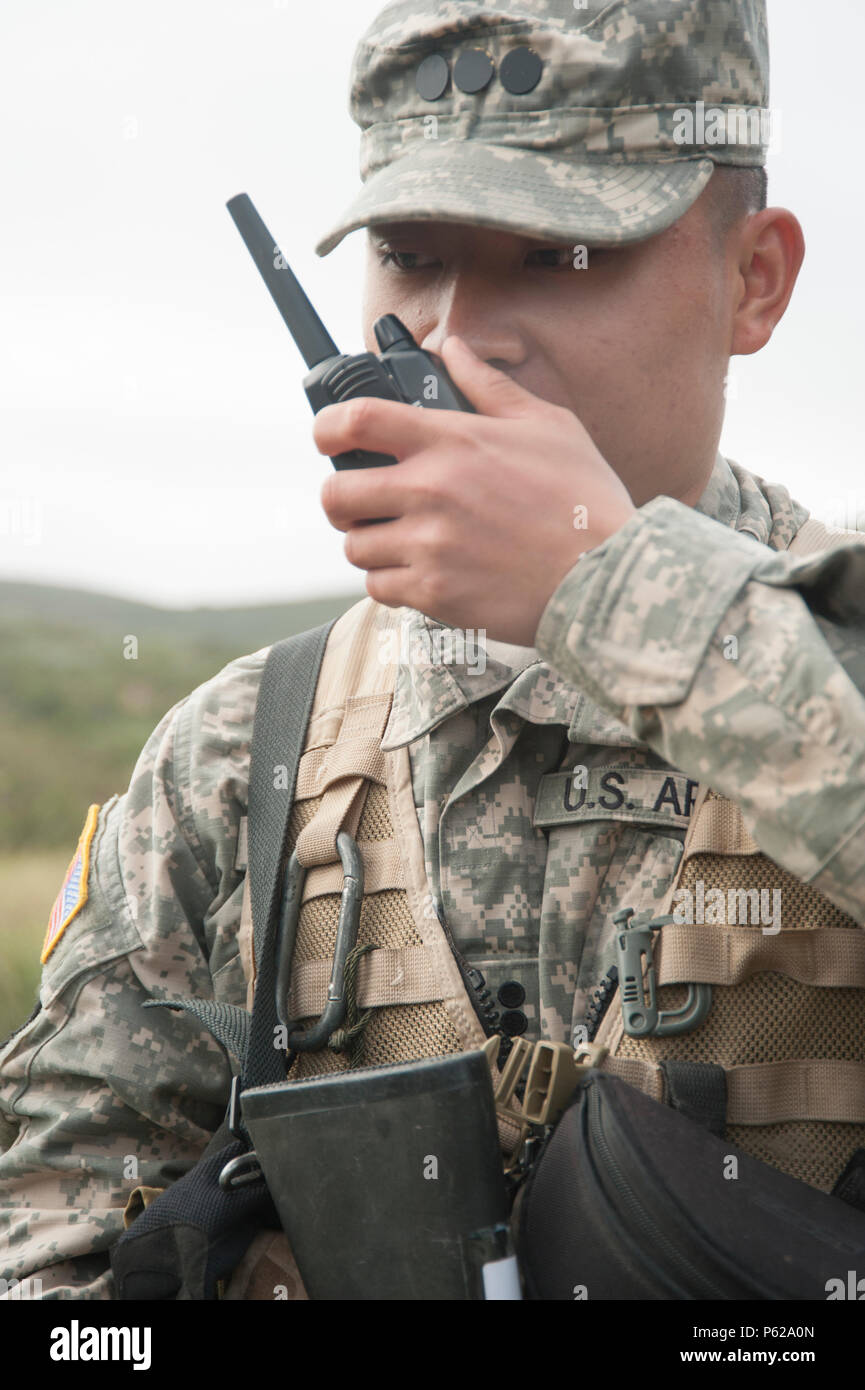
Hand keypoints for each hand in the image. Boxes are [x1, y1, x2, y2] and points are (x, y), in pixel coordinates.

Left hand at [314, 336, 636, 644]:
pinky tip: (421, 572)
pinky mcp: (434, 593)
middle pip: (336, 492)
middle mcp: (431, 491)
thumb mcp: (546, 425)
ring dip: (370, 542)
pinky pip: (379, 588)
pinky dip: (391, 582)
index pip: (357, 419)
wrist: (607, 577)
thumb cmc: (584, 499)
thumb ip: (487, 386)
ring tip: (401, 539)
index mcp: (452, 441)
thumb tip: (453, 348)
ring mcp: (429, 545)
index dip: (326, 426)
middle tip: (361, 500)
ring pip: (355, 545)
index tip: (327, 435)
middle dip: (341, 496)